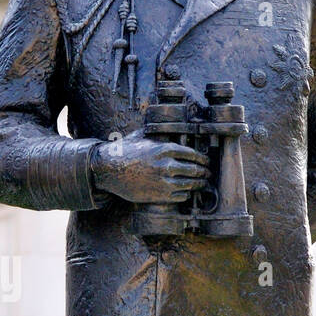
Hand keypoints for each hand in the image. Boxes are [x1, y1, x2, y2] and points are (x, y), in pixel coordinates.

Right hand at [91, 130, 209, 203]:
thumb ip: (156, 132)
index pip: (194, 154)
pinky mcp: (159, 195)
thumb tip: (162, 120)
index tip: (206, 161)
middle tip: (208, 174)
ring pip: (190, 184)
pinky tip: (186, 192)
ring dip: (198, 184)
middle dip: (204, 172)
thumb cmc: (124, 151)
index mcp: (166, 148)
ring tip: (201, 184)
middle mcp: (167, 165)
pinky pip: (180, 196)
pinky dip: (185, 194)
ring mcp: (164, 181)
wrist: (108, 169)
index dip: (203, 159)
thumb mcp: (141, 136)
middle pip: (195, 170)